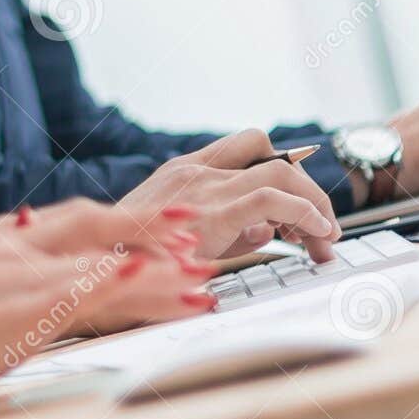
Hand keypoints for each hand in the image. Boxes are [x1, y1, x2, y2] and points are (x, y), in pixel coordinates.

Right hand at [0, 200, 216, 418]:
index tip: (178, 226)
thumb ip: (37, 280)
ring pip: (99, 260)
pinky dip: (112, 282)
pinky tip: (140, 276)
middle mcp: (15, 245)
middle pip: (97, 224)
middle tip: (202, 241)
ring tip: (200, 280)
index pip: (85, 217)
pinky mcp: (14, 309)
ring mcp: (15, 275)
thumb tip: (88, 277)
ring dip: (156, 271)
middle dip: (153, 230)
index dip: (134, 219)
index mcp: (11, 238)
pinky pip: (75, 290)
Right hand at [120, 129, 342, 261]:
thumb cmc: (126, 264)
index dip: (283, 167)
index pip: (246, 145)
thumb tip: (266, 232)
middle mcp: (192, 171)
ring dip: (315, 201)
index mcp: (181, 172)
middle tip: (321, 225)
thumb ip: (225, 230)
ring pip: (280, 168)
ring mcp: (201, 187)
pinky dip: (307, 213)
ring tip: (327, 236)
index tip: (300, 204)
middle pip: (269, 152)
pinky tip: (318, 235)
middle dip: (305, 185)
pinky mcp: (211, 212)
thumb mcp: (174, 240)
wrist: (91, 273)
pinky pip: (273, 198)